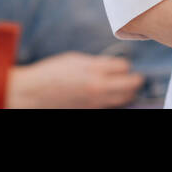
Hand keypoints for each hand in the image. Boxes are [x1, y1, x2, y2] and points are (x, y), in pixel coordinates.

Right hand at [6, 52, 144, 107]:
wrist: (34, 93)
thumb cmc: (51, 73)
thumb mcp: (74, 60)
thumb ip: (96, 62)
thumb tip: (112, 65)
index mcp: (93, 70)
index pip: (123, 67)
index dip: (125, 65)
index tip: (124, 65)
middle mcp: (98, 88)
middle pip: (130, 85)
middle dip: (135, 80)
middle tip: (137, 77)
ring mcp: (95, 102)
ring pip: (124, 99)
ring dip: (128, 92)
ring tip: (128, 88)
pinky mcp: (91, 111)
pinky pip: (111, 106)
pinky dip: (115, 101)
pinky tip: (112, 96)